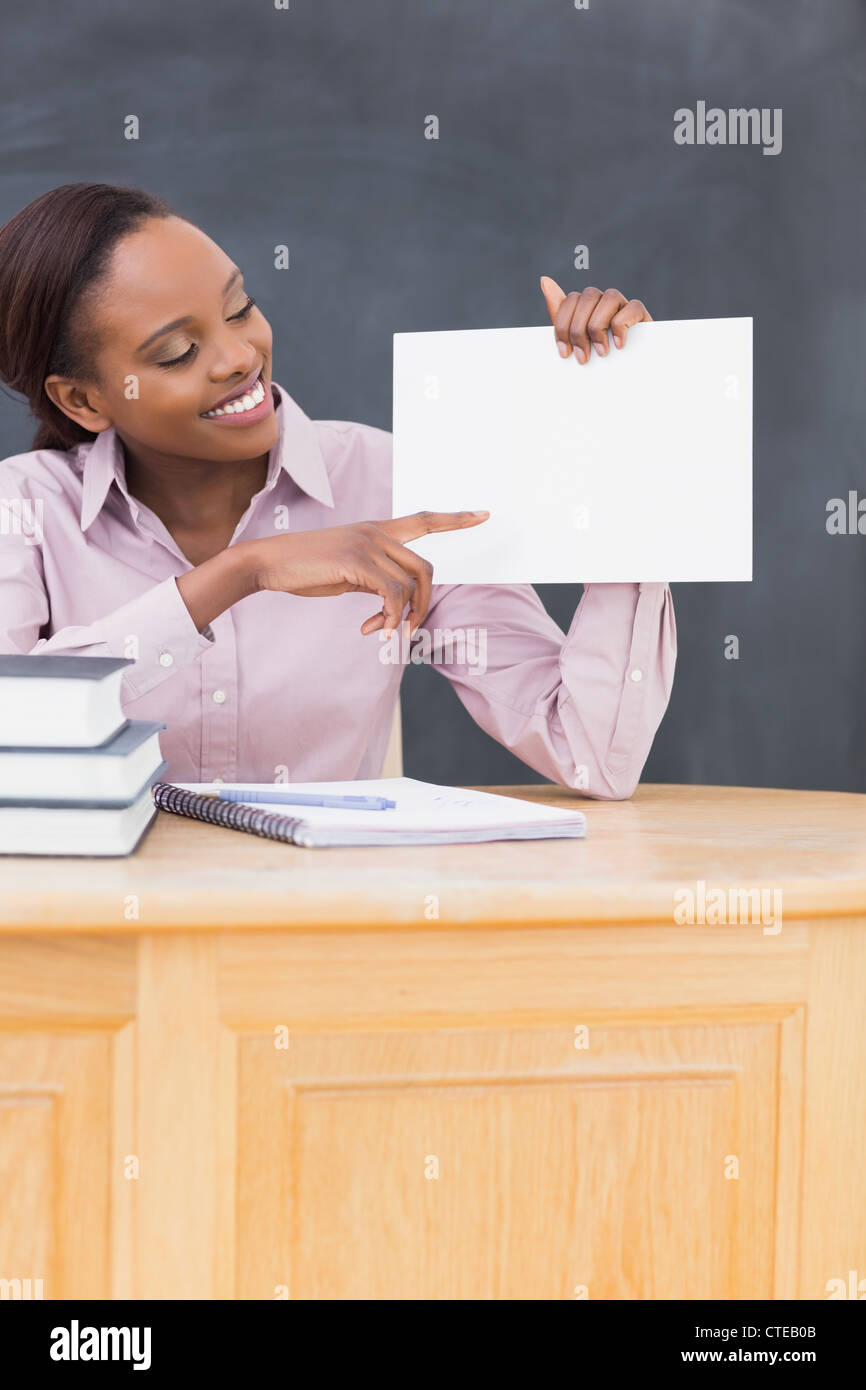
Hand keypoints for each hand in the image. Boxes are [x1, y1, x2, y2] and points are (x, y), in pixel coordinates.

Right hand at [245, 510, 488, 635]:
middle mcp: (376, 532)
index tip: (483, 515)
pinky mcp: (357, 561)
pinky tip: (376, 630)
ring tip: (386, 633)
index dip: (455, 519)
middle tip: (409, 630)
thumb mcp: (348, 572)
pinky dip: (390, 617)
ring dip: (404, 617)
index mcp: (376, 530)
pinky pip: (392, 594)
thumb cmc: (305, 570)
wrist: (269, 563)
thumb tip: (395, 602)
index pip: (423, 519)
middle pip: (425, 568)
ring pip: (410, 585)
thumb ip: (375, 579)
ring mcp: (367, 544)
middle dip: (424, 604)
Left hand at [539, 278, 651, 363]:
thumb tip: (544, 279)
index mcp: (586, 305)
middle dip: (579, 331)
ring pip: (609, 297)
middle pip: (587, 298)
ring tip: (602, 352)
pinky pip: (632, 307)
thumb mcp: (574, 339)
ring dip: (599, 327)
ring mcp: (622, 304)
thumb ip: (559, 312)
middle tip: (583, 358)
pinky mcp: (640, 313)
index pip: (570, 300)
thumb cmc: (598, 355)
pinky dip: (621, 327)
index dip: (562, 326)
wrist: (628, 373)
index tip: (565, 353)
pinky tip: (619, 345)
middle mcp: (603, 300)